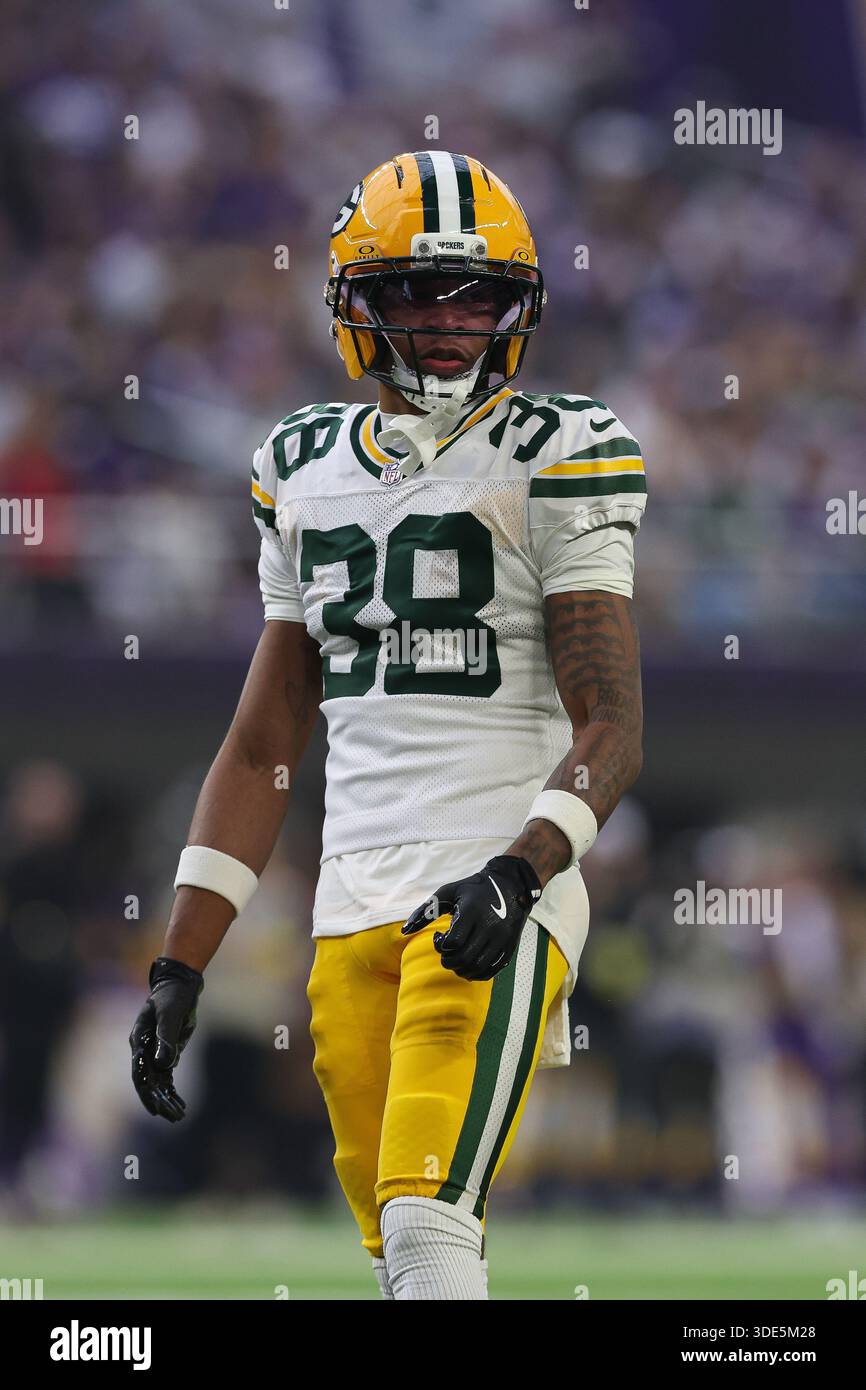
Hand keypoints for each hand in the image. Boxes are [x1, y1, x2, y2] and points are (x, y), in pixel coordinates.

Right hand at [129, 956, 203, 1121]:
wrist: (179, 985)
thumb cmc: (171, 997)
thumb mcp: (170, 1014)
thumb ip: (166, 1038)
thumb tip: (165, 1065)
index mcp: (139, 1041)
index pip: (140, 1073)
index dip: (146, 1092)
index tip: (155, 1108)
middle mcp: (144, 1050)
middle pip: (149, 1082)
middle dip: (160, 1101)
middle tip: (173, 1117)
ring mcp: (155, 1053)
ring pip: (159, 1083)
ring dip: (168, 1100)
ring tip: (180, 1116)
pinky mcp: (167, 1053)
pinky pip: (167, 1077)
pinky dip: (173, 1091)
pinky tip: (180, 1104)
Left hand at [402, 855, 541, 980]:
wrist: (511, 886)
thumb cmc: (473, 889)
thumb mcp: (447, 893)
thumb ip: (425, 911)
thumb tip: (404, 931)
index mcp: (472, 912)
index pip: (452, 943)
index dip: (439, 946)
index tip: (439, 937)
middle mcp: (490, 927)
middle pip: (463, 959)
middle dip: (447, 961)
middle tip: (445, 951)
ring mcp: (502, 939)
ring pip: (477, 968)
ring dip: (460, 969)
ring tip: (457, 957)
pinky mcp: (509, 948)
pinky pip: (490, 971)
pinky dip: (476, 974)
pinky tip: (470, 962)